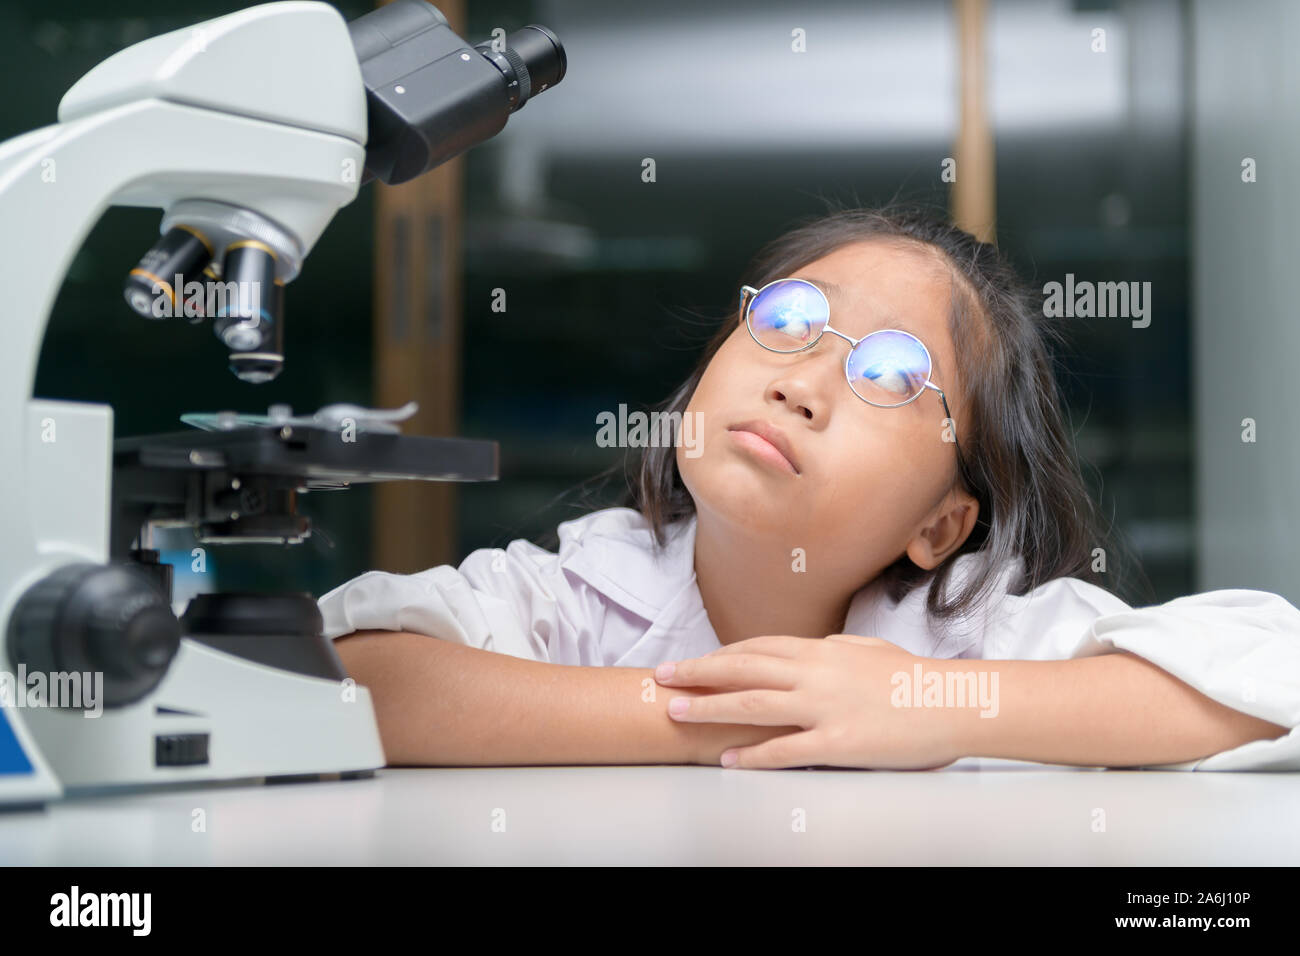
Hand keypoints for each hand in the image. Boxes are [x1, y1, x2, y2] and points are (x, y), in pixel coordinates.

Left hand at [655, 635, 966, 769]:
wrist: (953, 703)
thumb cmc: (913, 679)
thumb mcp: (868, 651)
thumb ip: (833, 648)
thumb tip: (813, 647)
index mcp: (822, 650)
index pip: (757, 647)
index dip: (719, 655)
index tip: (692, 662)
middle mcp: (816, 673)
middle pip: (744, 669)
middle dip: (699, 673)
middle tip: (663, 678)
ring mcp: (825, 708)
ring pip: (754, 705)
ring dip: (711, 707)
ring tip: (677, 712)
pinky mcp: (838, 742)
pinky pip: (786, 750)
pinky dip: (753, 755)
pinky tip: (728, 760)